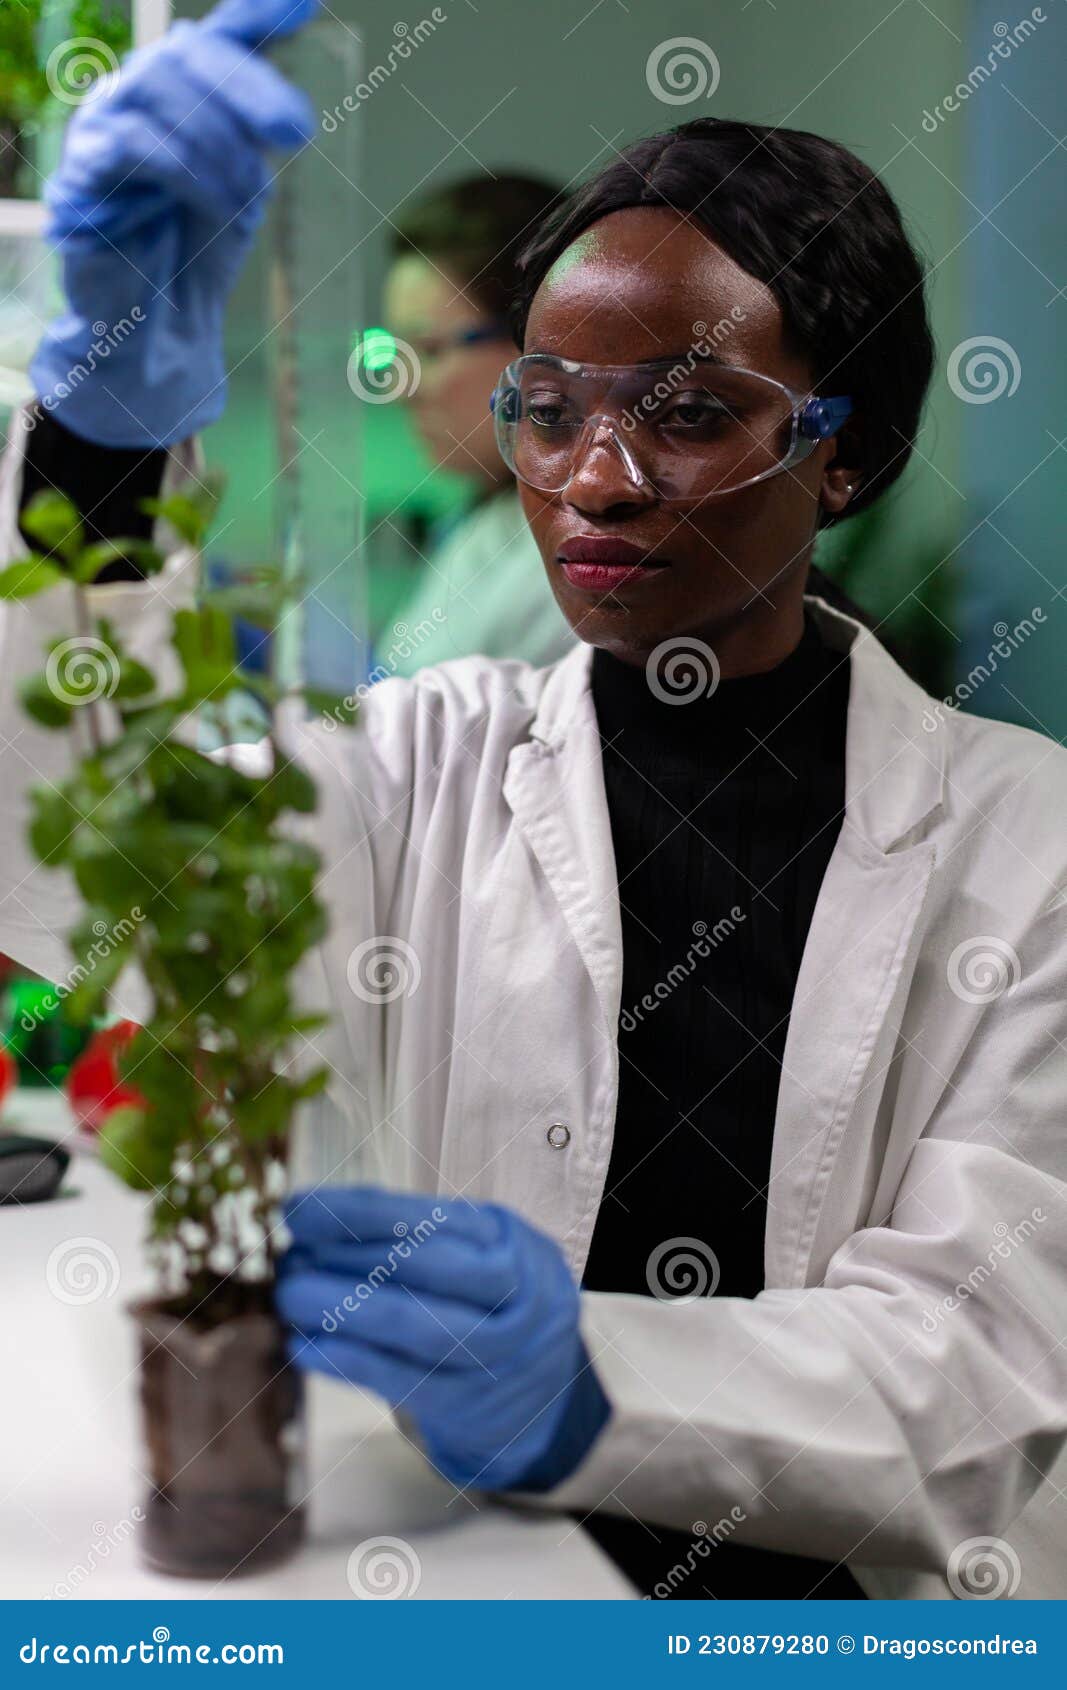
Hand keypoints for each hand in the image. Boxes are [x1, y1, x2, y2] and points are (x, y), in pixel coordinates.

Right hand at [30, 0, 318, 449]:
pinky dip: (182, 170)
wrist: (162, 328)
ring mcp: (101, 129)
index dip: (258, 15)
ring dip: (218, 142)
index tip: (307, 1)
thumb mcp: (242, 184)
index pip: (218, 38)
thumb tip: (290, 105)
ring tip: (249, 200)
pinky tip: (213, 207)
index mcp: (179, 95)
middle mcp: (135, 97)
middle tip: (297, 132)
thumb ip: (251, 135)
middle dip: (249, 87)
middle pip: (188, 52)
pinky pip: (129, 142)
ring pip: (156, 88)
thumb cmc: (198, 253)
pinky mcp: (81, 173)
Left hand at [275, 1187, 610, 1491]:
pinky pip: (404, 1381)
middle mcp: (514, 1291)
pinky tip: (306, 1346)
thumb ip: (410, 1240)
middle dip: (350, 1256)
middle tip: (290, 1257)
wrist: (543, 1396)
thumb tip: (312, 1228)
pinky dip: (350, 1361)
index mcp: (508, 1240)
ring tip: (290, 1297)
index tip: (297, 1207)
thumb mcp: (475, 1256)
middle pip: (429, 1267)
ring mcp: (498, 1351)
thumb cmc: (487, 1306)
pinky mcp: (471, 1404)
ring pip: (418, 1326)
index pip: (431, 1219)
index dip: (359, 1212)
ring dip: (344, 1309)